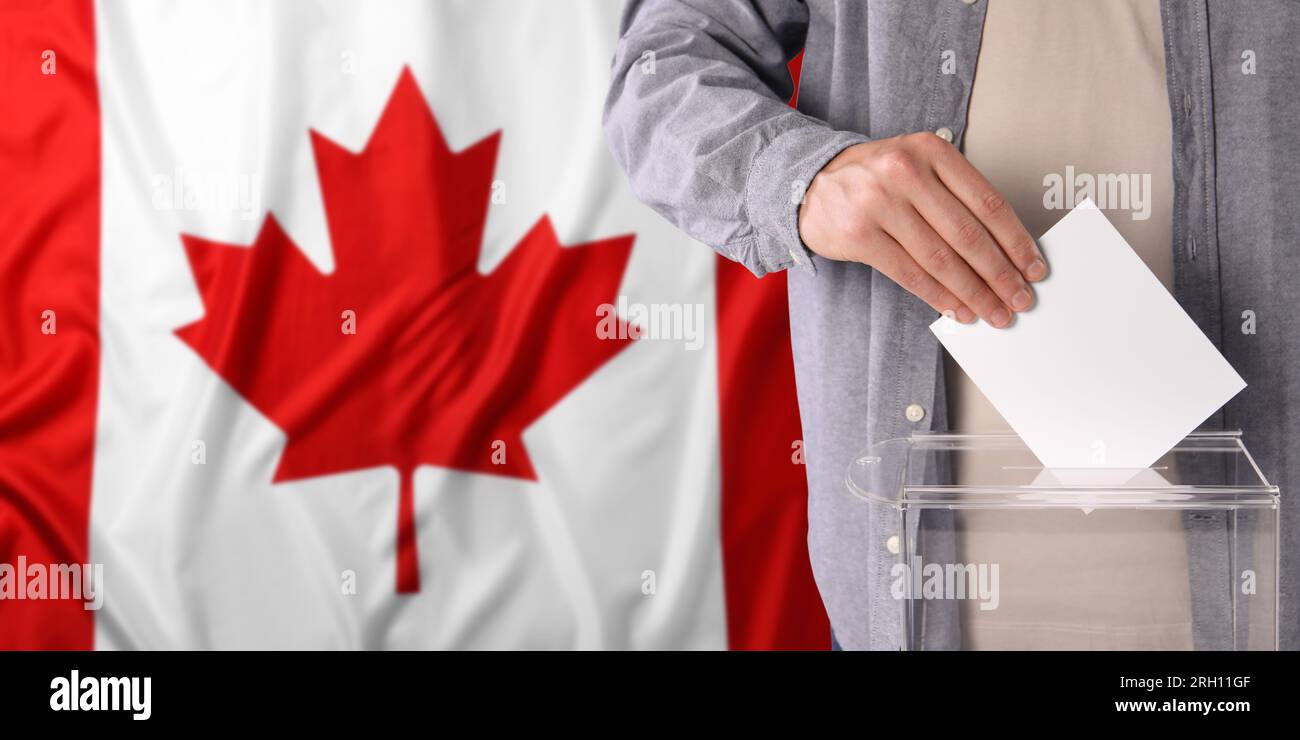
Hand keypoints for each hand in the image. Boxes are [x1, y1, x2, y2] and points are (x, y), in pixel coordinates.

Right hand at [797, 132, 1047, 327]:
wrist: (809, 181)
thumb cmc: (873, 178)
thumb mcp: (917, 165)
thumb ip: (954, 195)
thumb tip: (1002, 250)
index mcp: (932, 150)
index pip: (988, 202)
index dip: (1016, 241)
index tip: (1033, 268)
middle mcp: (906, 171)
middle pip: (968, 235)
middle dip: (1000, 275)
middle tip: (1019, 299)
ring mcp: (879, 203)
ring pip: (941, 259)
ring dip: (972, 293)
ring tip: (992, 312)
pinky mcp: (859, 234)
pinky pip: (909, 273)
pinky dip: (938, 296)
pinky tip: (955, 309)